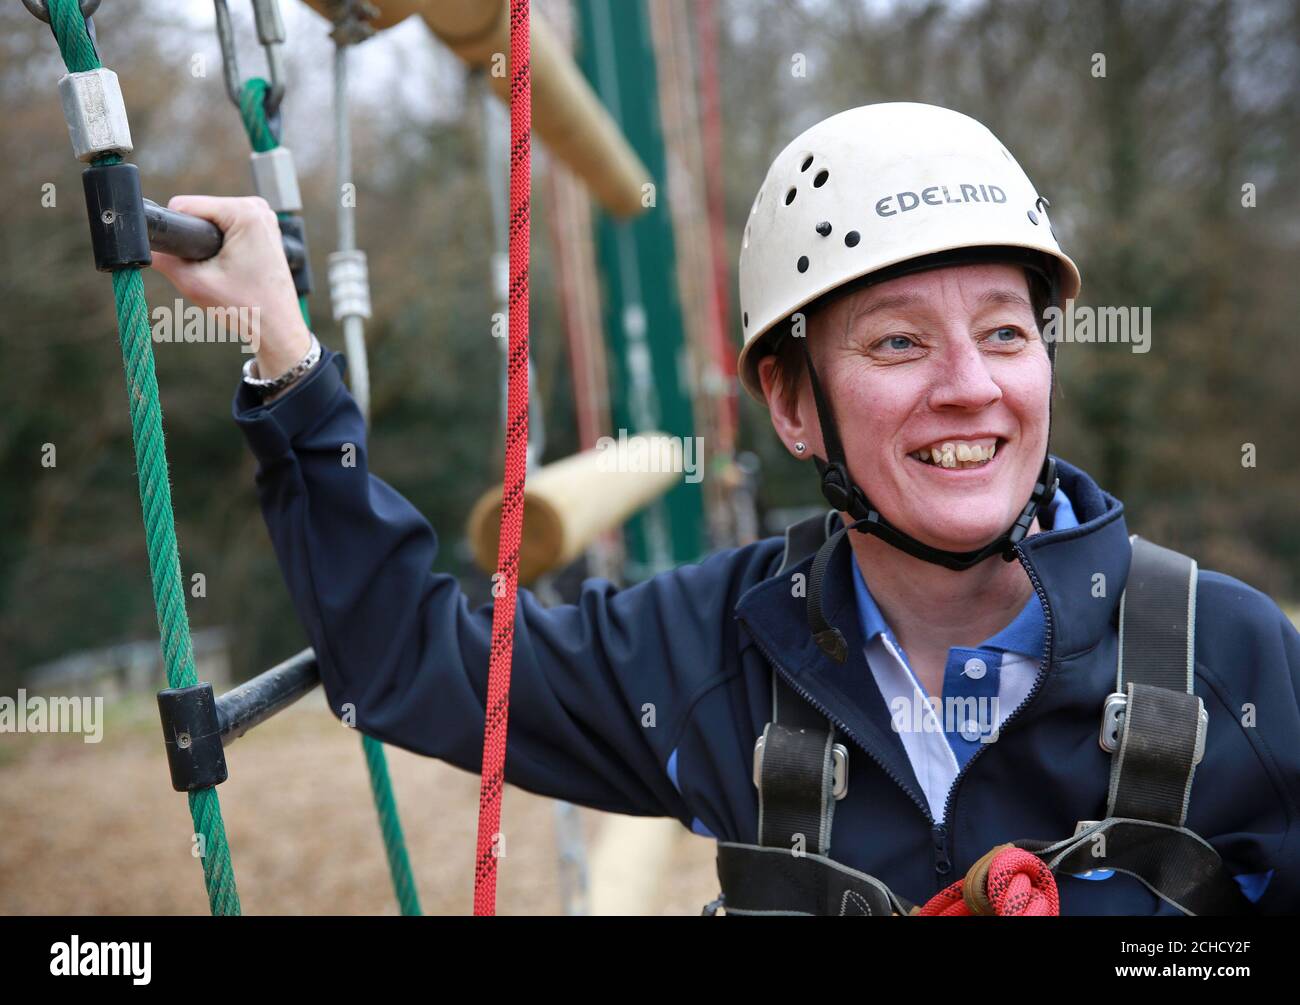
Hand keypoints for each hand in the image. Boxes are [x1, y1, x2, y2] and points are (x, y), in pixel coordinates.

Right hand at [151, 195, 310, 377]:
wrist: (278, 329)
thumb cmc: (247, 308)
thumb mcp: (194, 283)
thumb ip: (163, 260)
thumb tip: (139, 248)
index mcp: (244, 212)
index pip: (185, 205)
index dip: (175, 232)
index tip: (185, 258)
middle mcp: (257, 207)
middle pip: (200, 213)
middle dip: (194, 240)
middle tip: (209, 271)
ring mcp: (263, 218)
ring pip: (211, 221)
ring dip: (206, 244)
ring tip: (221, 272)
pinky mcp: (263, 230)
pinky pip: (227, 228)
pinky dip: (220, 245)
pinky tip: (230, 267)